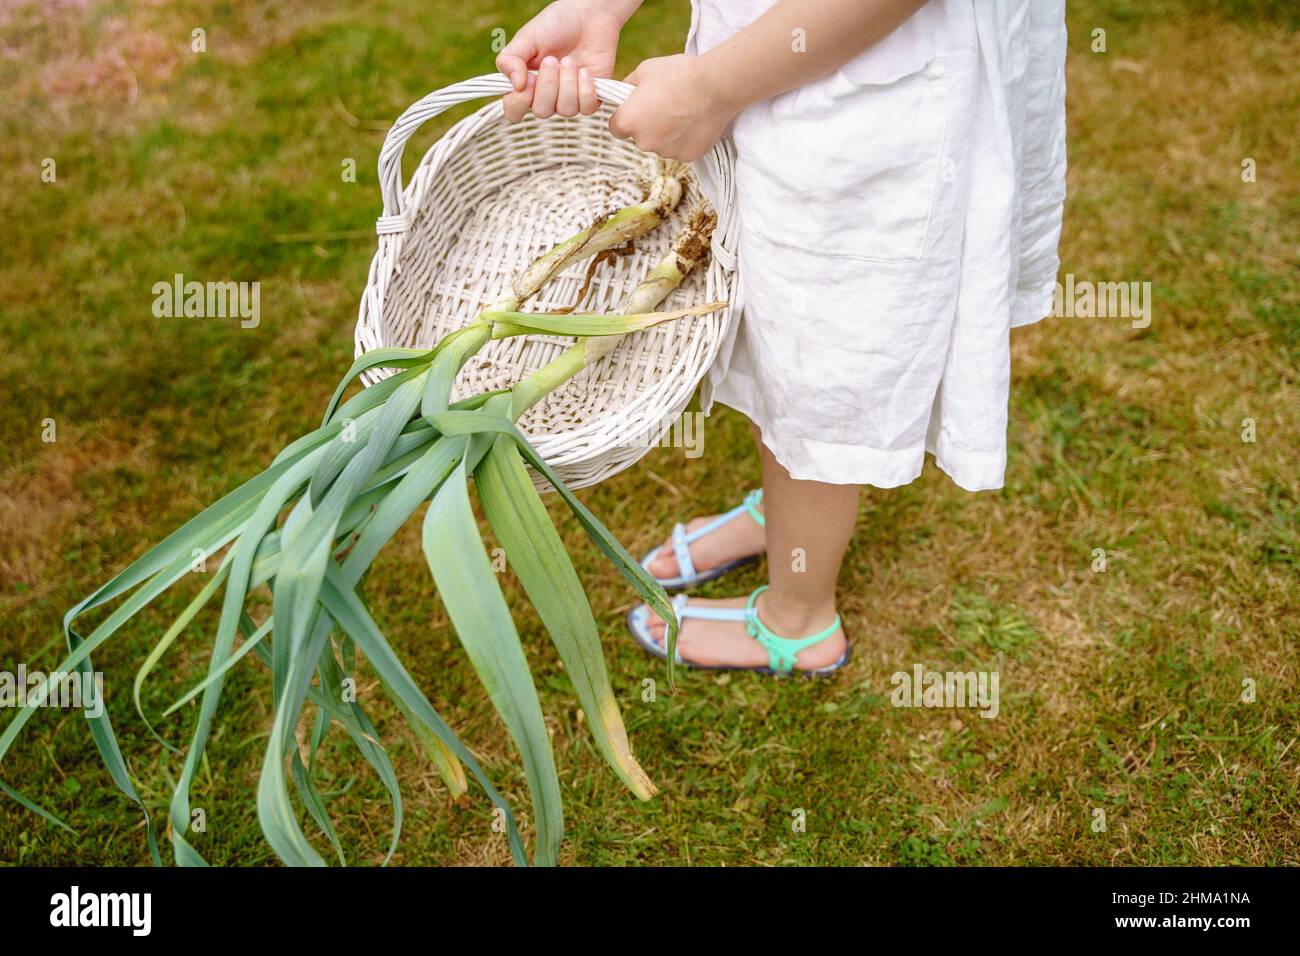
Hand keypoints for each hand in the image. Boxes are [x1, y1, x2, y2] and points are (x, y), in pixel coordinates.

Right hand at [497, 0, 631, 119]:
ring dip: (568, 82)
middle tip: (552, 60)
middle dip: (548, 84)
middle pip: (542, 112)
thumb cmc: (554, 25)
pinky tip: (585, 71)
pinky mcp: (590, 98)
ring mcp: (568, 100)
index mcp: (524, 85)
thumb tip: (516, 85)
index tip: (529, 78)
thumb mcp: (526, 38)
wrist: (588, 16)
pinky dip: (586, 89)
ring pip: (566, 110)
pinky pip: (586, 108)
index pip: (514, 112)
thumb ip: (511, 60)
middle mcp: (545, 97)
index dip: (519, 102)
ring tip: (570, 60)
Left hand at [608, 55, 738, 161]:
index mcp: (628, 122)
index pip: (616, 128)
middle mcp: (644, 143)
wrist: (714, 86)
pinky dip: (685, 138)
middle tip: (665, 105)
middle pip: (640, 137)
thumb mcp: (645, 70)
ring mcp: (667, 152)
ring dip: (667, 132)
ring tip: (683, 111)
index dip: (625, 117)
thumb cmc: (678, 74)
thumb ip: (628, 85)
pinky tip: (694, 120)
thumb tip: (625, 93)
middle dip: (648, 125)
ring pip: (661, 144)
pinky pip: (681, 148)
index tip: (637, 109)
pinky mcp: (688, 156)